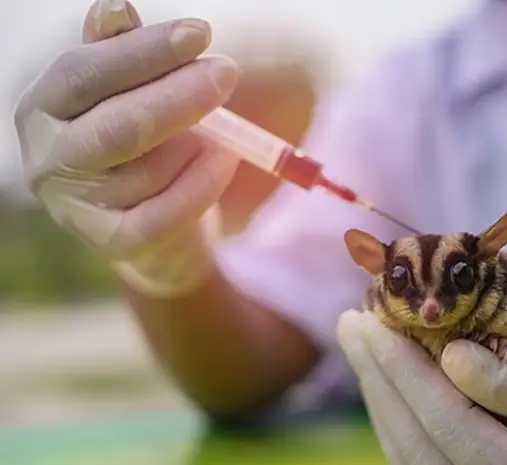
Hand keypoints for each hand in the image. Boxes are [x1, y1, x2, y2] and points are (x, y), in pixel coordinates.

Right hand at [13, 0, 239, 297]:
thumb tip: (115, 8)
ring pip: (147, 171)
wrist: (149, 224)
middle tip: (226, 73)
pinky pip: (166, 213)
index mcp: (43, 109)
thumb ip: (119, 53)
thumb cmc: (138, 146)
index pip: (84, 73)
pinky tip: (225, 160)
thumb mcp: (124, 94)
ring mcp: (76, 208)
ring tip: (224, 133)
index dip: (144, 52)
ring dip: (197, 144)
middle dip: (179, 97)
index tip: (200, 34)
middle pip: (117, 127)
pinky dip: (203, 184)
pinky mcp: (113, 243)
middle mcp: (48, 160)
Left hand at [337, 309, 506, 464]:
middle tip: (350, 322)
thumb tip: (452, 355)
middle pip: (410, 437)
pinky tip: (383, 379)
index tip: (371, 321)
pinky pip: (412, 453)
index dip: (402, 368)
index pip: (445, 419)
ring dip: (376, 391)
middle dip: (375, 375)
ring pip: (403, 449)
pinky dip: (392, 411)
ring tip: (359, 344)